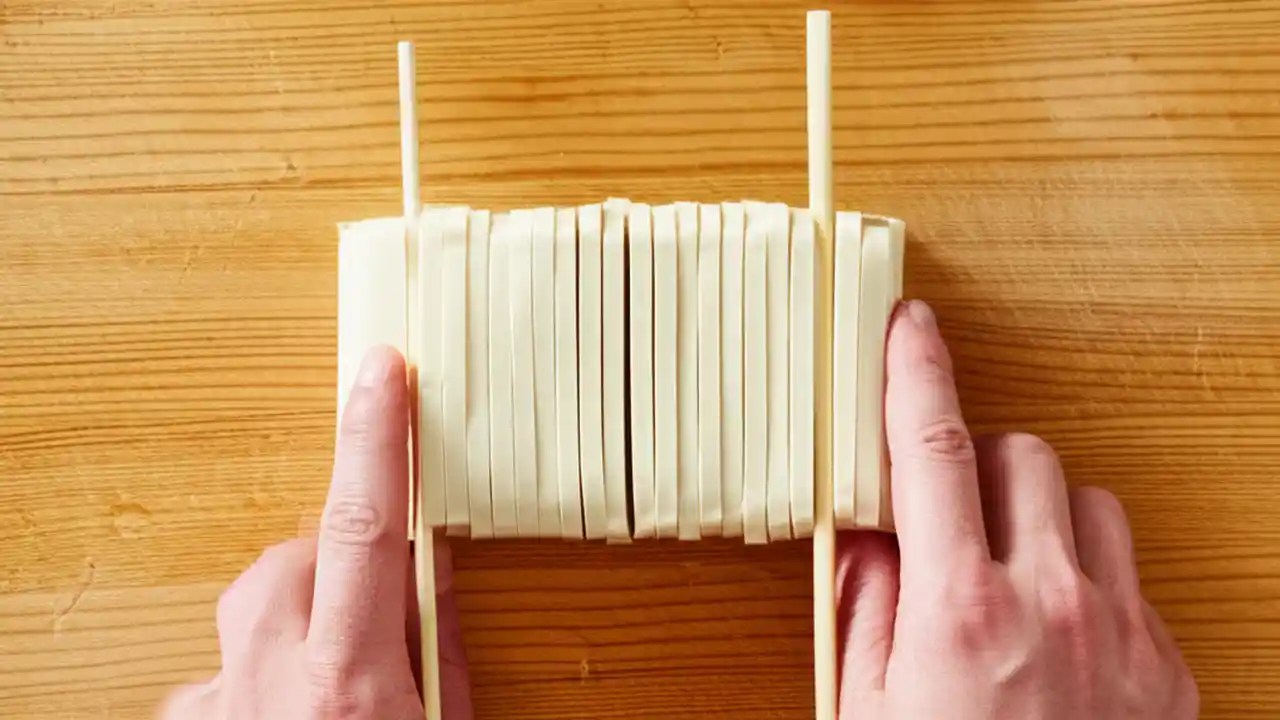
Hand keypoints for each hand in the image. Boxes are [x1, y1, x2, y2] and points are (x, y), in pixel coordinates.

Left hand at [161, 347, 472, 718]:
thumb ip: (437, 647)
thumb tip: (430, 560)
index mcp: (348, 685)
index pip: (362, 529)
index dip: (374, 442)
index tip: (381, 372)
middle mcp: (268, 684)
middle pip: (295, 558)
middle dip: (342, 562)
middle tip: (387, 619)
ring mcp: (217, 701)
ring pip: (254, 601)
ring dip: (303, 610)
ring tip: (338, 669)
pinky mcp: (186, 719)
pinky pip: (224, 656)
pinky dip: (263, 665)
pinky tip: (290, 705)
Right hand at [837, 301, 1198, 718]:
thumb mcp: (862, 716)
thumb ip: (864, 614)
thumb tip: (867, 545)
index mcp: (957, 612)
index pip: (930, 445)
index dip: (914, 369)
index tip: (908, 327)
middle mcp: (1050, 606)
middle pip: (1022, 454)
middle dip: (978, 459)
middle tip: (946, 504)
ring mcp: (1122, 635)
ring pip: (1088, 504)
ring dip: (1039, 515)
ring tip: (1006, 567)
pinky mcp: (1169, 672)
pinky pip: (1132, 577)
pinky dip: (1088, 579)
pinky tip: (1057, 633)